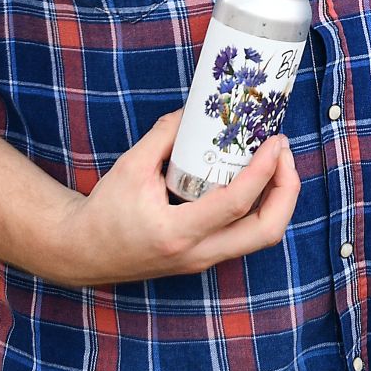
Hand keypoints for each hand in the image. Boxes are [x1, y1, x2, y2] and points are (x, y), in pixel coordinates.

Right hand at [51, 113, 299, 287]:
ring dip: (278, 198)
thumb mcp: (131, 166)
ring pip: (262, 237)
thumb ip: (166, 135)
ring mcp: (204, 261)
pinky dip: (261, 206)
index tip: (275, 142)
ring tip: (277, 160)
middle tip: (283, 152)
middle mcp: (197, 254)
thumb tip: (198, 109)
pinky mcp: (205, 258)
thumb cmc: (105, 210)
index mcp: (177, 233)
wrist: (83, 252)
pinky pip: (246, 234)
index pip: (235, 205)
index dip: (263, 172)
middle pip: (266, 233)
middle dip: (287, 190)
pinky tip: (257, 177)